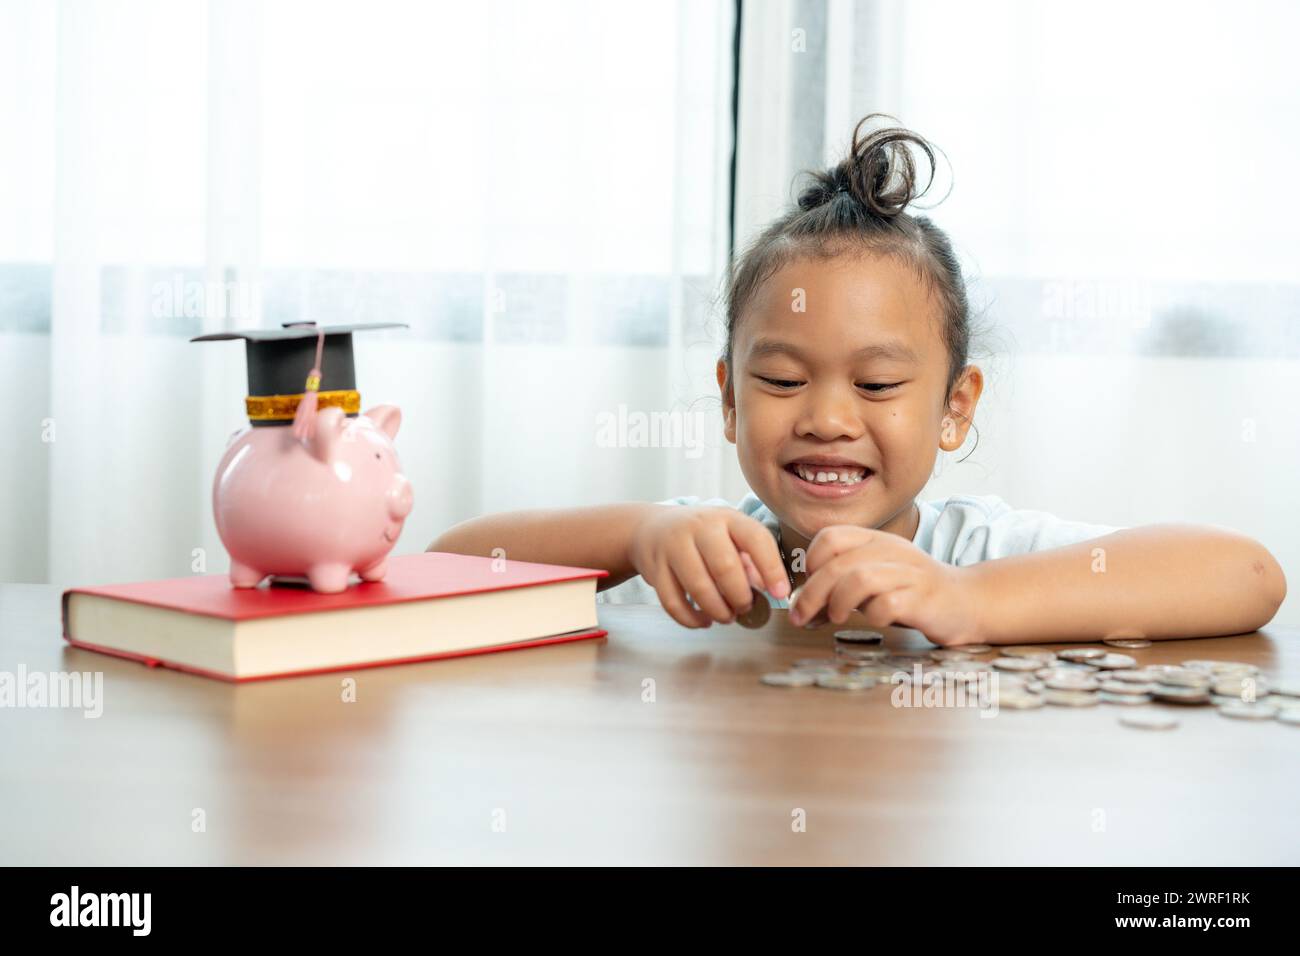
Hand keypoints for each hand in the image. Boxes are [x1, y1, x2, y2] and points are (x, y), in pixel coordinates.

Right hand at [629, 506, 790, 627]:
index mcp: (726, 517)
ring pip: (698, 587)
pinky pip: (673, 602)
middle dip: (740, 597)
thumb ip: (751, 559)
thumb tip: (770, 589)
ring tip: (726, 616)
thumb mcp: (729, 535)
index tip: (780, 592)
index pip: (755, 538)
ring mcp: (673, 546)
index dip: (771, 568)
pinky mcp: (654, 568)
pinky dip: (691, 619)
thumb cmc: (701, 536)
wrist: (651, 528)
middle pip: (724, 567)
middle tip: (745, 607)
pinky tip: (704, 621)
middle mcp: (699, 527)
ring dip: (718, 611)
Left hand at [788, 525, 983, 645]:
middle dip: (812, 593)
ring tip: (837, 617)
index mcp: (875, 540)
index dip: (811, 561)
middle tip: (802, 617)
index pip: (829, 536)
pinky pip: (887, 604)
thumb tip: (800, 610)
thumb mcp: (872, 583)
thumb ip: (838, 591)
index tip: (808, 584)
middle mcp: (891, 550)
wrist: (966, 600)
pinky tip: (876, 620)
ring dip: (839, 602)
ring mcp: (909, 573)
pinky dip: (873, 616)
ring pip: (859, 579)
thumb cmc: (910, 593)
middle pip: (837, 564)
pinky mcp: (923, 598)